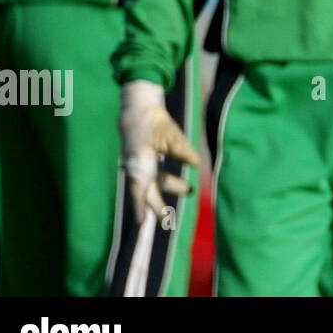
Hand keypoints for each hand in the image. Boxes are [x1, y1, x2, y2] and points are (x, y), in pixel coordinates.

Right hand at [119, 80, 200, 223]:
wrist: (139, 108)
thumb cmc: (152, 122)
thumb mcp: (169, 134)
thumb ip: (183, 150)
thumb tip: (196, 163)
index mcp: (139, 164)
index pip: (139, 190)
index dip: (140, 207)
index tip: (141, 224)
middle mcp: (137, 168)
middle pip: (147, 192)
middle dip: (158, 205)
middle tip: (171, 218)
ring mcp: (141, 164)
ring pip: (154, 183)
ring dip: (169, 188)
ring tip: (188, 190)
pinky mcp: (146, 159)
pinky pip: (156, 176)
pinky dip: (166, 181)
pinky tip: (179, 184)